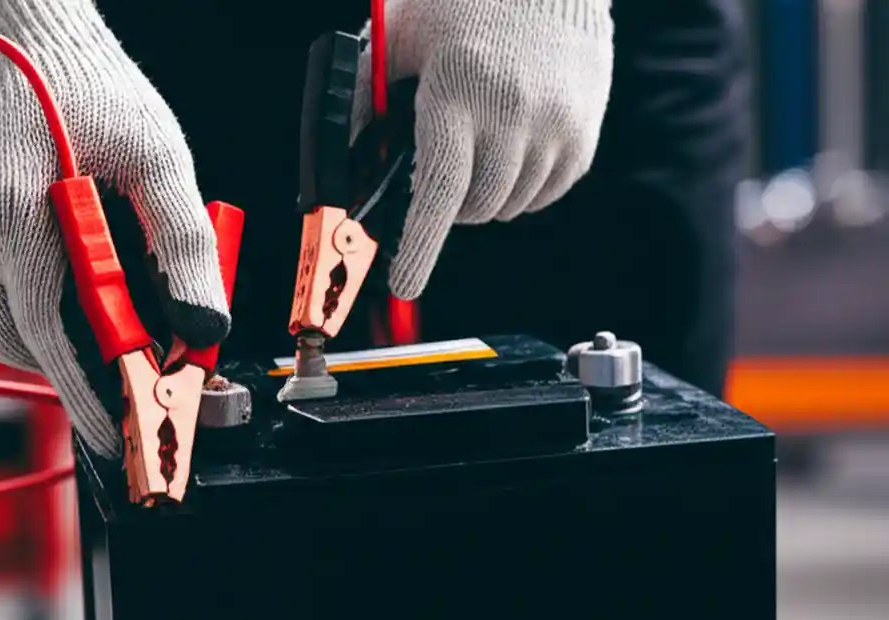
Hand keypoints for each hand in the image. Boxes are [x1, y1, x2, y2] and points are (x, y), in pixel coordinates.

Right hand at [0, 0, 228, 457]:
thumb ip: (182, 242)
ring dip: (64, 347)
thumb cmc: (89, 88)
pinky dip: (47, 317)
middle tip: (141, 386)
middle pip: (22, 347)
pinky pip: (3, 302)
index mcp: (12, 216)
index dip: (93, 390)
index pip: (51, 333)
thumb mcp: (157, 157)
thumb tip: (204, 324)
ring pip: (9, 332)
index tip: (133, 428)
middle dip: (80, 375)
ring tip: (126, 342)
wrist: (21, 40)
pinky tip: (92, 301)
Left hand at [355, 0, 613, 299]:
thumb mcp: (399, 38)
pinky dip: (521, 188)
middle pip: (472, 208)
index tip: (404, 282)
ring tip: (478, 149)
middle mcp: (512, 114)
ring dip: (483, 198)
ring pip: (507, 207)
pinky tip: (511, 147)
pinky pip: (544, 195)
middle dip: (448, 208)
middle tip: (440, 172)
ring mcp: (555, 126)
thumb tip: (346, 164)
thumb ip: (368, 100)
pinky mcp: (583, 134)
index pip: (438, 190)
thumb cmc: (463, 0)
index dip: (419, 245)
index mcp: (457, 92)